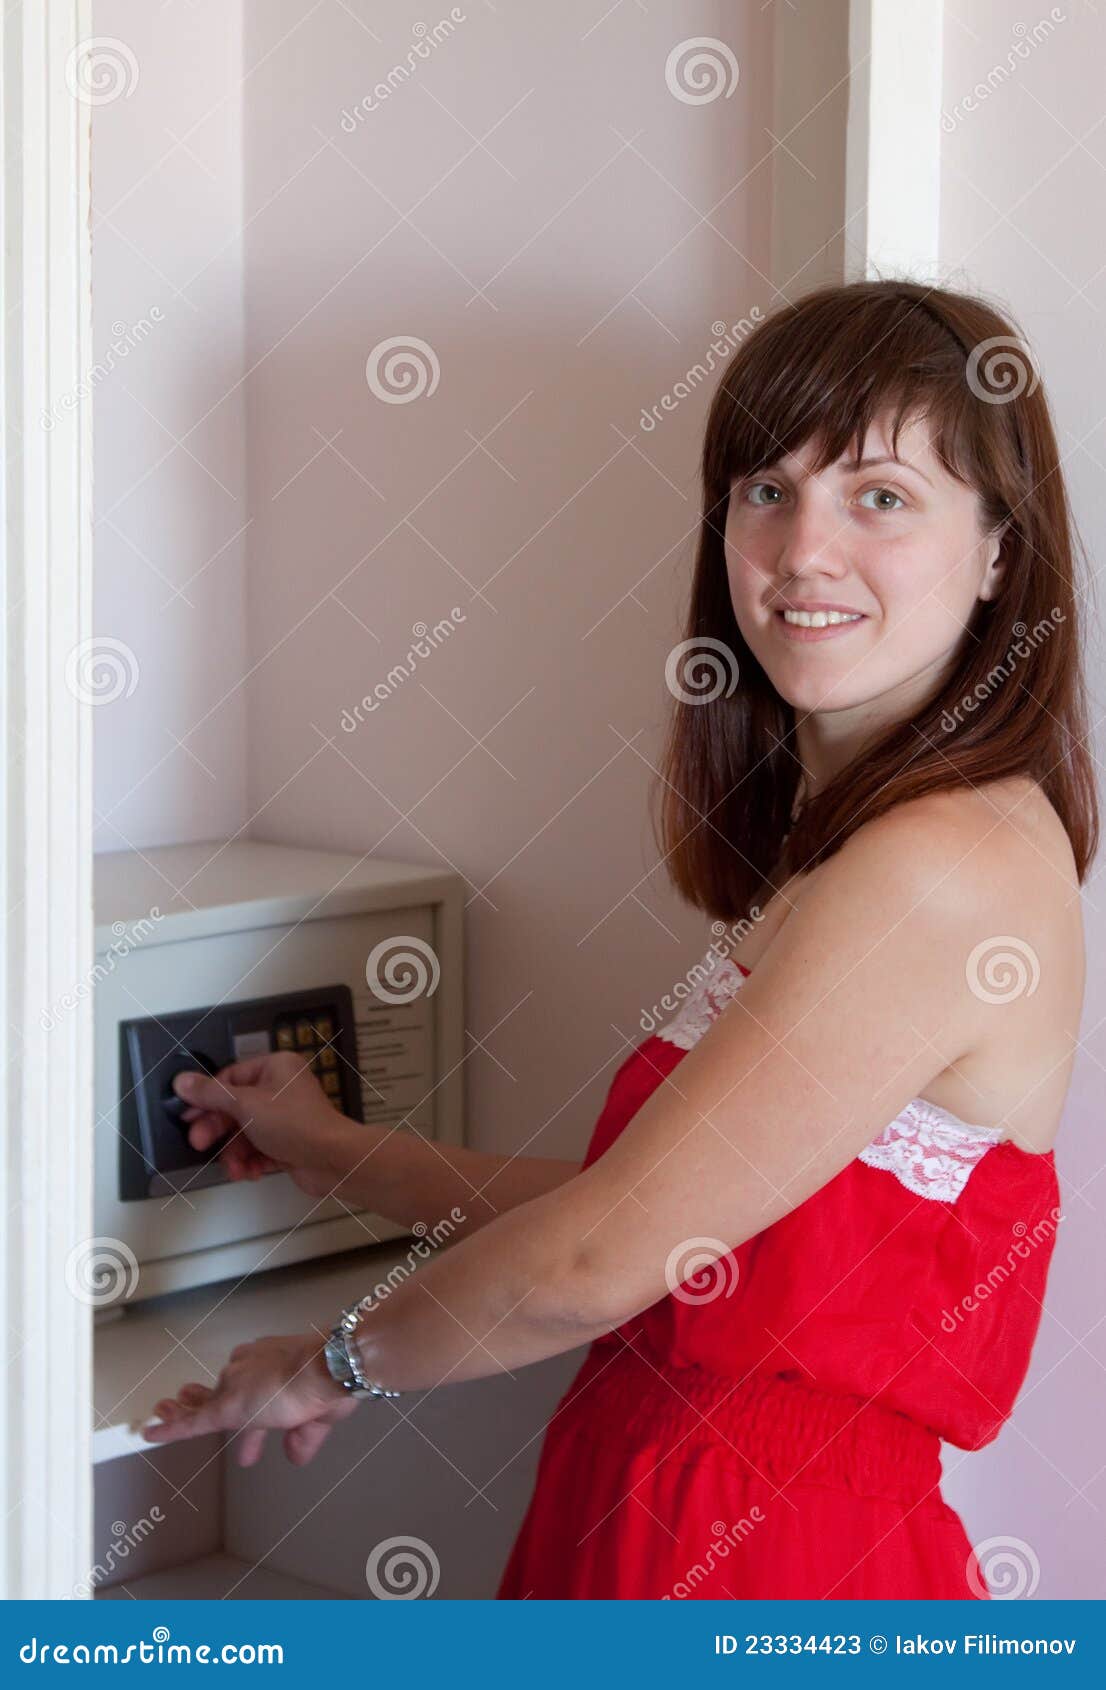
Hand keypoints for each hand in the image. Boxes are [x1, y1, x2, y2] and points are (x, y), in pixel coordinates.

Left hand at [141, 1333, 360, 1465]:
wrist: (321, 1372)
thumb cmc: (325, 1384)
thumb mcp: (318, 1416)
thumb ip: (305, 1436)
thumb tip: (297, 1454)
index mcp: (273, 1365)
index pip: (252, 1386)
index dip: (246, 1404)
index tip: (249, 1420)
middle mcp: (250, 1369)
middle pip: (223, 1388)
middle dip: (205, 1397)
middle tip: (186, 1396)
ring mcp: (235, 1386)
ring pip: (204, 1400)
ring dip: (184, 1406)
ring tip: (165, 1408)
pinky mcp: (224, 1407)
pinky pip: (191, 1422)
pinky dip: (171, 1429)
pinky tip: (152, 1433)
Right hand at [173, 1050, 351, 1192]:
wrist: (334, 1160)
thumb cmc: (294, 1124)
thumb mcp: (246, 1105)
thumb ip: (211, 1095)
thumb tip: (181, 1081)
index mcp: (275, 1068)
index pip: (230, 1078)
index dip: (207, 1098)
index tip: (187, 1115)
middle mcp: (281, 1089)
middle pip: (235, 1107)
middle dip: (218, 1129)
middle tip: (199, 1144)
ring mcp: (285, 1117)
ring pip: (245, 1132)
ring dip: (236, 1152)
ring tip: (235, 1168)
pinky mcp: (288, 1143)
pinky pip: (259, 1148)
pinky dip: (252, 1161)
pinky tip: (250, 1173)